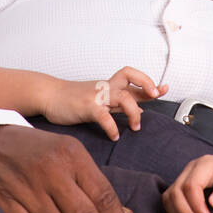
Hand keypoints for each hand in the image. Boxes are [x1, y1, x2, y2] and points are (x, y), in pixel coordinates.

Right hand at [42, 67, 166, 140]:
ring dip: (134, 113)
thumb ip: (119, 103)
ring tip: (135, 128)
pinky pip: (104, 116)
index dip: (150, 83)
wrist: (49, 95)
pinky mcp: (87, 106)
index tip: (164, 88)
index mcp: (110, 85)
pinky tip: (114, 136)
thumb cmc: (73, 98)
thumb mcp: (99, 98)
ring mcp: (97, 95)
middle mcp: (106, 87)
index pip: (134, 79)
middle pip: (130, 77)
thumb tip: (141, 110)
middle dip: (146, 85)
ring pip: (122, 96)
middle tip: (155, 96)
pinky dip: (111, 127)